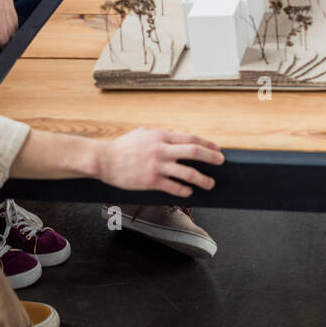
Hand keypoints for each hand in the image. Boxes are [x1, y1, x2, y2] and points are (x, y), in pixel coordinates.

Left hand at [0, 0, 18, 62]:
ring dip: (7, 52)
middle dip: (1, 60)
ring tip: (3, 49)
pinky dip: (12, 43)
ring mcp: (11, 36)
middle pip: (3, 58)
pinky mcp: (18, 30)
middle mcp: (2, 41)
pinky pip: (16, 42)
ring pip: (10, 50)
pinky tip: (8, 40)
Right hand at [94, 128, 224, 199]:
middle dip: (211, 157)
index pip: (190, 138)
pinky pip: (174, 187)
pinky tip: (189, 193)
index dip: (207, 144)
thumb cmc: (123, 146)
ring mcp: (157, 166)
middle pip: (194, 152)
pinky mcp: (151, 181)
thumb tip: (176, 136)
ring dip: (202, 179)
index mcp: (161, 136)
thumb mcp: (143, 133)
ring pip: (187, 173)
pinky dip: (184, 191)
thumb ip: (161, 135)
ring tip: (210, 183)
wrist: (104, 159)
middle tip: (221, 162)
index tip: (217, 149)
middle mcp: (162, 150)